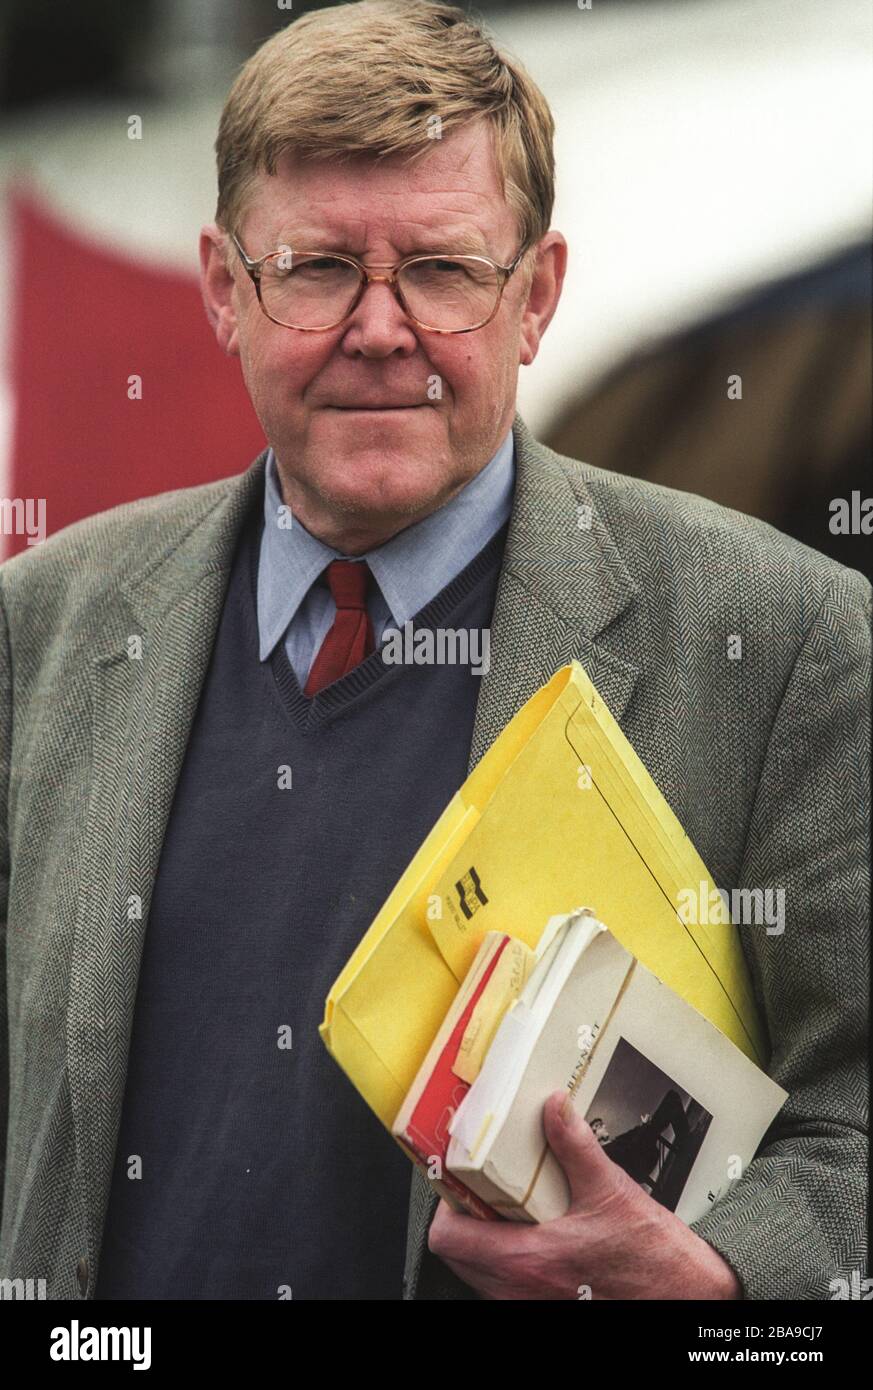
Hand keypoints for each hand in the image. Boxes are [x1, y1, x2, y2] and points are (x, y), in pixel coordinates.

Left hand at [428, 1090, 742, 1299]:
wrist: (689, 1298)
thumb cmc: (655, 1259)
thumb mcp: (610, 1189)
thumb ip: (574, 1145)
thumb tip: (554, 1107)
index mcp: (528, 1259)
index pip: (448, 1237)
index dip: (446, 1205)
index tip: (458, 1179)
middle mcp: (521, 1291)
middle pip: (457, 1256)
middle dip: (463, 1219)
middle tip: (482, 1188)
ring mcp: (532, 1305)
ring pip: (479, 1274)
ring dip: (485, 1241)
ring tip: (509, 1209)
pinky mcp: (548, 1311)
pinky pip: (506, 1288)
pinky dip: (508, 1262)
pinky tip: (536, 1236)